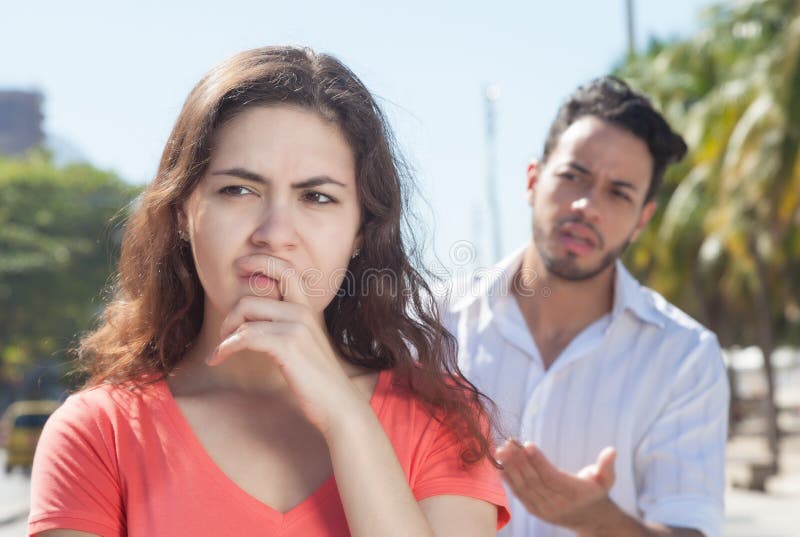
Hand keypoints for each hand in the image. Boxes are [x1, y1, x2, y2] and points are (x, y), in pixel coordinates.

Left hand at [207, 255, 367, 436]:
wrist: (338, 405)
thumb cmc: (318, 380)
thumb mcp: (304, 346)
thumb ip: (286, 327)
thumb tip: (253, 320)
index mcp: (308, 308)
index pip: (285, 269)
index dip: (260, 261)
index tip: (240, 265)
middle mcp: (303, 311)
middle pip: (253, 295)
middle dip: (231, 314)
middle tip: (224, 333)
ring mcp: (297, 326)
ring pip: (245, 313)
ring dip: (225, 334)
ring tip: (221, 351)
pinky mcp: (288, 345)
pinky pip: (245, 335)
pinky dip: (226, 347)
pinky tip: (219, 358)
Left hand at [494, 440, 616, 531]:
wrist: (591, 519)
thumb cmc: (596, 491)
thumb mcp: (606, 479)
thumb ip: (606, 465)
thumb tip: (612, 451)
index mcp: (575, 494)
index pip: (552, 476)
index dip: (539, 461)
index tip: (527, 444)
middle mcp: (559, 504)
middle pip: (535, 481)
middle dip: (519, 462)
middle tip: (508, 444)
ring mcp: (546, 510)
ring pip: (525, 488)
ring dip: (511, 469)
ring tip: (500, 451)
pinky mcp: (537, 512)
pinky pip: (520, 496)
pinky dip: (509, 482)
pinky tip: (500, 468)